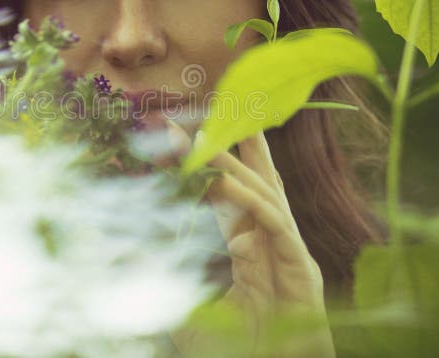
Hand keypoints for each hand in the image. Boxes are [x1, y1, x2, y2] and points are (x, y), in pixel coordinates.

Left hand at [168, 122, 334, 356]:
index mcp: (251, 251)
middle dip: (243, 145)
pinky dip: (249, 200)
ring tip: (206, 136)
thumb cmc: (233, 351)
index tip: (182, 134)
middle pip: (258, 183)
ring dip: (235, 163)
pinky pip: (273, 223)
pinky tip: (223, 182)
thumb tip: (137, 247)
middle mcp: (272, 245)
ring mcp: (289, 254)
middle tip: (226, 106)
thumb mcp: (188, 306)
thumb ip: (172, 275)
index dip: (211, 166)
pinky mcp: (300, 268)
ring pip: (264, 194)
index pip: (231, 197)